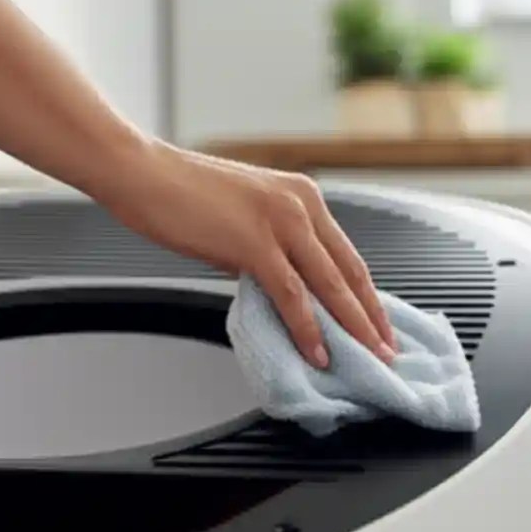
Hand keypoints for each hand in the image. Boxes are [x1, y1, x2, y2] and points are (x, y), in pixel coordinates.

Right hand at [98, 141, 396, 368]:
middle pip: (350, 272)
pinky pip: (292, 294)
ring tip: (368, 359)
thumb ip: (270, 249)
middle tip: (389, 351)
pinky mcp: (256, 242)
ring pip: (330, 285)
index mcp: (303, 196)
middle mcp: (302, 204)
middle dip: (372, 317)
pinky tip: (318, 352)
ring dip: (353, 328)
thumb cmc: (181, 194)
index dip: (368, 295)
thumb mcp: (244, 218)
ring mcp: (282, 221)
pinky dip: (308, 328)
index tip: (380, 325)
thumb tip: (281, 288)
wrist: (141, 172)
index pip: (348, 255)